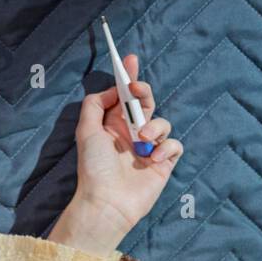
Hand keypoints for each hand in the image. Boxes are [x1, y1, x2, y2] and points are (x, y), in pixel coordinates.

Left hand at [51, 54, 183, 253]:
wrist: (108, 201)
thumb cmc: (94, 168)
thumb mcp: (86, 131)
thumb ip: (95, 104)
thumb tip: (113, 91)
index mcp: (112, 125)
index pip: (122, 96)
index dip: (128, 77)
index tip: (130, 59)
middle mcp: (131, 134)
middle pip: (146, 103)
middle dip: (144, 92)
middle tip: (138, 90)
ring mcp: (148, 148)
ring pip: (163, 122)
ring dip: (155, 126)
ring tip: (143, 140)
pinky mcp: (163, 162)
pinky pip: (175, 145)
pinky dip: (167, 148)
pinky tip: (153, 159)